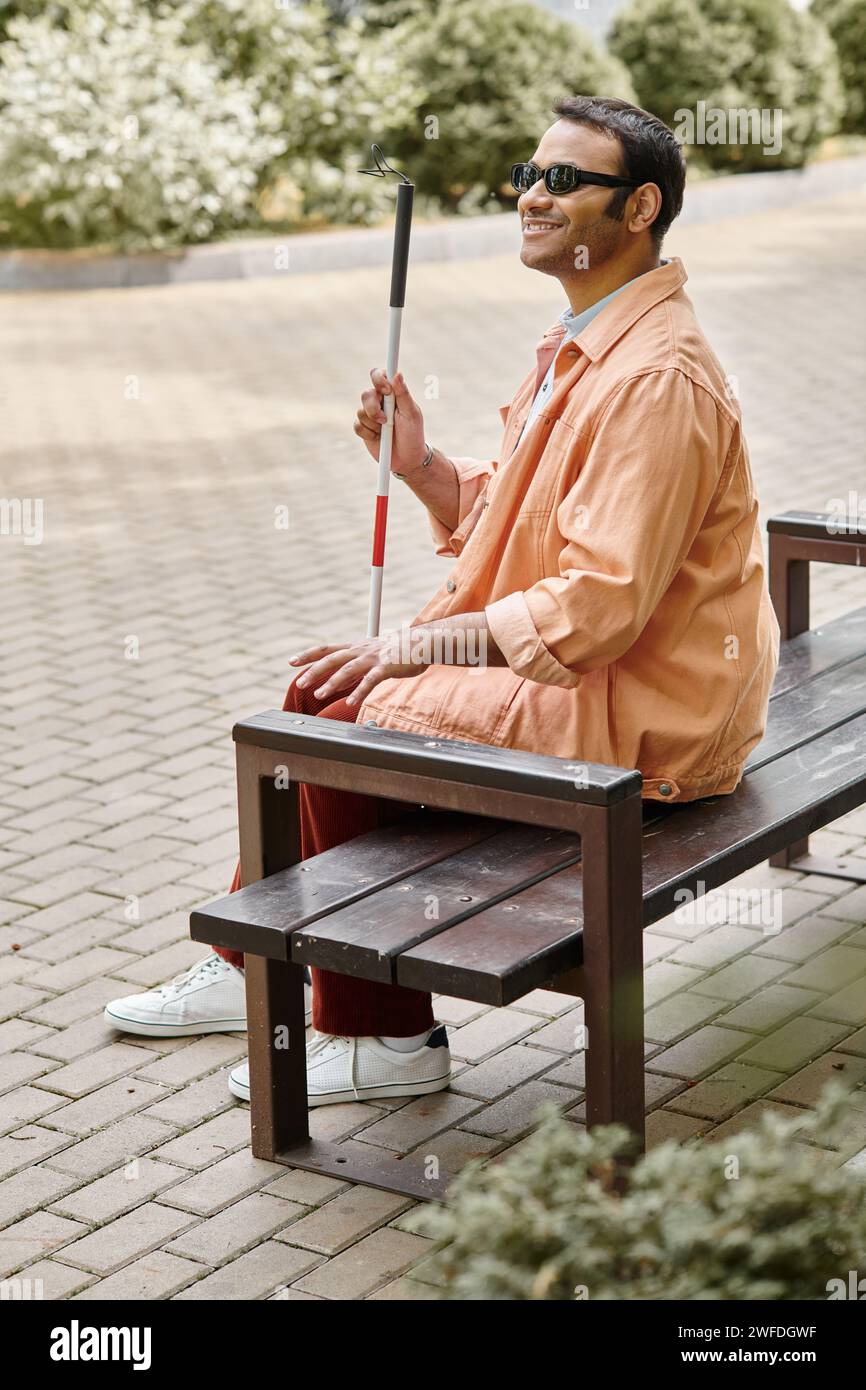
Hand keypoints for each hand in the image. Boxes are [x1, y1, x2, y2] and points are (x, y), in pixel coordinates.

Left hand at [289, 635, 426, 706]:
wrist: (422, 642)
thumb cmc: (397, 652)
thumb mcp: (371, 657)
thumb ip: (353, 669)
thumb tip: (334, 684)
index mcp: (355, 647)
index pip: (326, 649)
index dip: (308, 655)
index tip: (291, 662)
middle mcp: (360, 650)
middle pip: (332, 659)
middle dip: (313, 671)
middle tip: (299, 684)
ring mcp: (373, 658)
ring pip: (347, 669)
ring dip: (331, 683)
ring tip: (319, 695)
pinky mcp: (387, 666)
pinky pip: (370, 680)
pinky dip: (360, 691)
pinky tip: (351, 702)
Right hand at [354, 368, 426, 475]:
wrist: (408, 460)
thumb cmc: (413, 434)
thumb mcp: (412, 413)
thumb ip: (403, 394)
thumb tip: (397, 374)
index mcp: (392, 394)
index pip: (379, 376)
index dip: (379, 379)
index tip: (387, 390)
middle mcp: (379, 402)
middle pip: (366, 394)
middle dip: (373, 407)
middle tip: (385, 419)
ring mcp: (370, 415)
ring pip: (360, 411)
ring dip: (373, 423)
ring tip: (386, 431)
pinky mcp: (364, 429)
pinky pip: (357, 426)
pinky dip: (368, 433)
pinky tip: (377, 438)